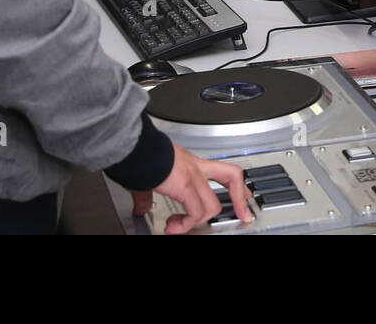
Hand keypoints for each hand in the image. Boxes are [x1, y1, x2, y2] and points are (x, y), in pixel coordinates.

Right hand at [131, 143, 252, 233]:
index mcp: (192, 163)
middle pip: (233, 176)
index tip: (243, 196)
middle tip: (242, 215)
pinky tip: (172, 226)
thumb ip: (149, 195)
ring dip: (196, 222)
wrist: (132, 148)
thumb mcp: (151, 176)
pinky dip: (185, 224)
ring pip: (213, 205)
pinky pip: (195, 212)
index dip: (237, 186)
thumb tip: (142, 208)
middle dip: (240, 200)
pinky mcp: (184, 186)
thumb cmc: (140, 157)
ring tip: (177, 227)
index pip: (223, 171)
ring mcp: (193, 176)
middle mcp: (196, 167)